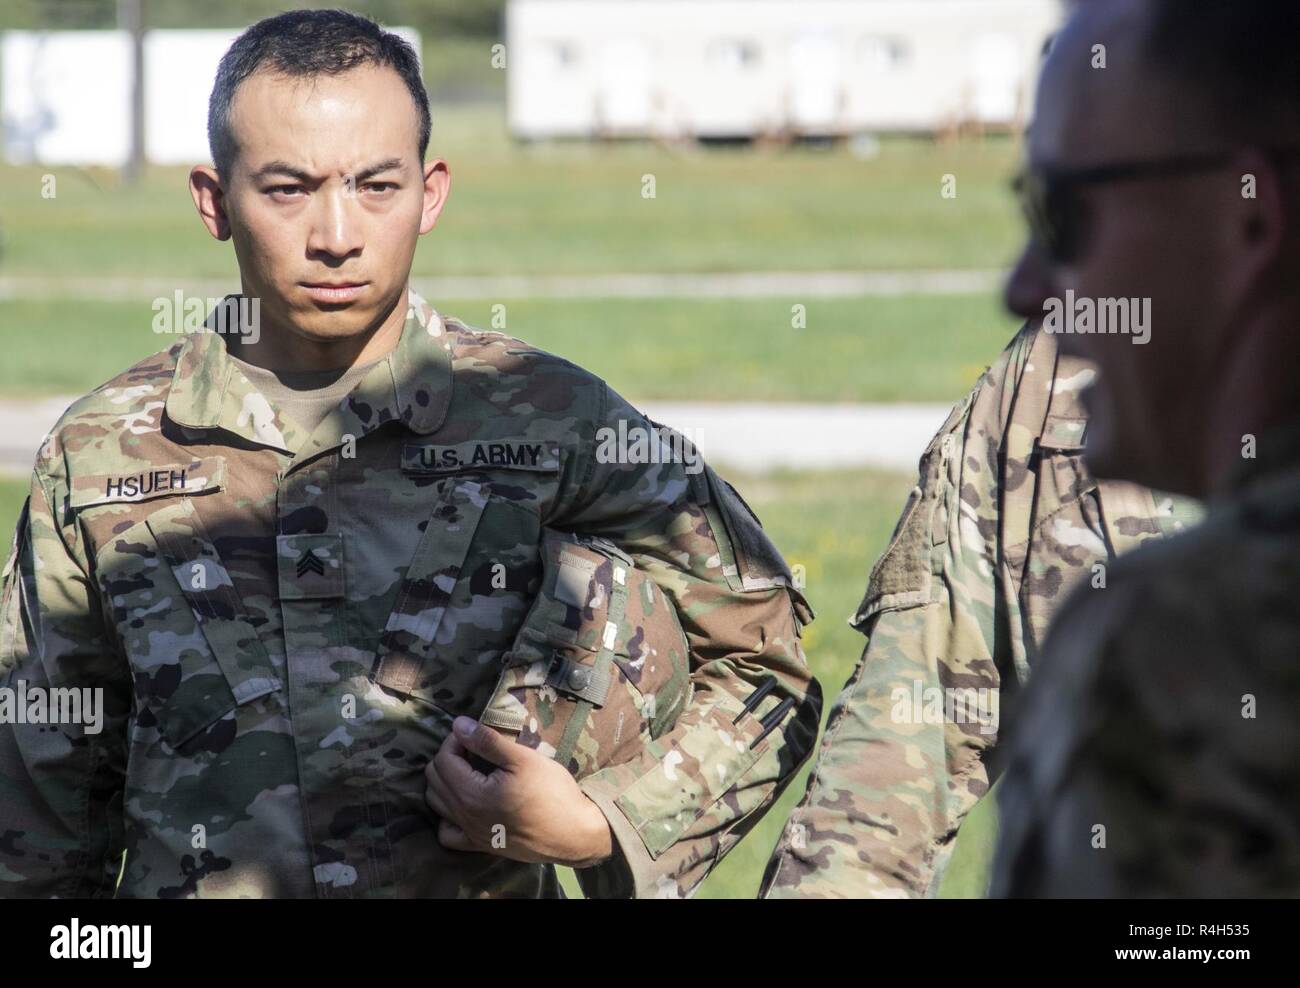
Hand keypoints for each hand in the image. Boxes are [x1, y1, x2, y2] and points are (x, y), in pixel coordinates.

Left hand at [424, 716, 614, 867]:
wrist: (574, 834)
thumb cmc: (553, 793)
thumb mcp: (524, 759)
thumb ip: (488, 741)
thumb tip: (458, 724)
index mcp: (472, 794)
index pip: (444, 760)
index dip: (455, 739)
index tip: (474, 732)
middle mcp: (464, 817)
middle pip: (435, 780)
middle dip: (448, 756)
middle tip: (472, 747)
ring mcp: (470, 835)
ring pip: (436, 804)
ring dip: (443, 781)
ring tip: (466, 769)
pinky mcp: (480, 846)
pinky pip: (446, 834)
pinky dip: (446, 816)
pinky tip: (462, 804)